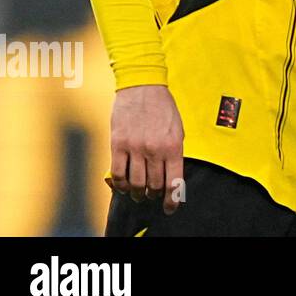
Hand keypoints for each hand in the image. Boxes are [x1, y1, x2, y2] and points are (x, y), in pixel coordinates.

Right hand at [109, 84, 184, 213]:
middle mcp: (155, 149)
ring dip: (138, 192)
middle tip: (152, 196)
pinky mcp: (118, 144)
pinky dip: (121, 184)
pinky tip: (124, 185)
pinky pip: (118, 173)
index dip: (171, 200)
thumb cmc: (162, 107)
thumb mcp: (177, 129)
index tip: (169, 208)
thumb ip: (173, 152)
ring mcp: (135, 148)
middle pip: (153, 185)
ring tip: (139, 193)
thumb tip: (170, 175)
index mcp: (174, 145)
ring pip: (136, 183)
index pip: (173, 182)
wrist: (142, 87)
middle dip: (153, 195)